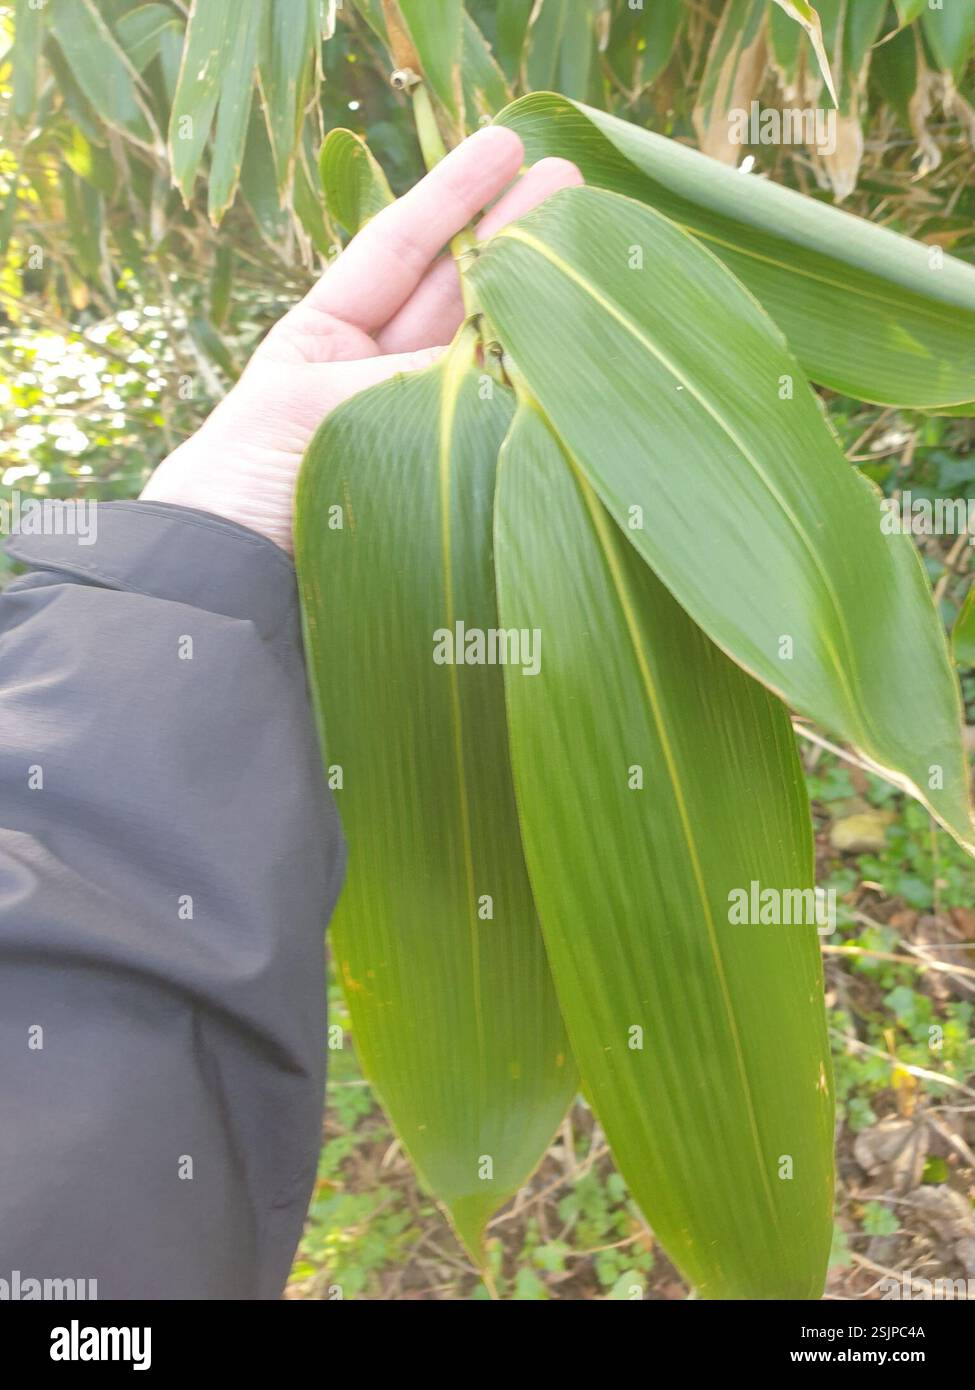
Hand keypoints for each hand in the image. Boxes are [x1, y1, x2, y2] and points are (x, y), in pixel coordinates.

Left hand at [141, 127, 581, 553]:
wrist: (228, 585)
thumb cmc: (244, 480)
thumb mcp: (314, 403)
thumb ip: (410, 375)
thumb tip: (507, 362)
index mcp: (322, 337)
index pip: (398, 250)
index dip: (452, 194)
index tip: (505, 146)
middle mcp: (371, 374)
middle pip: (450, 292)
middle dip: (506, 236)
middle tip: (568, 184)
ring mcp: (410, 425)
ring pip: (477, 352)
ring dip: (527, 304)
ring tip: (585, 250)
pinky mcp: (439, 481)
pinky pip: (486, 421)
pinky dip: (523, 390)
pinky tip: (563, 348)